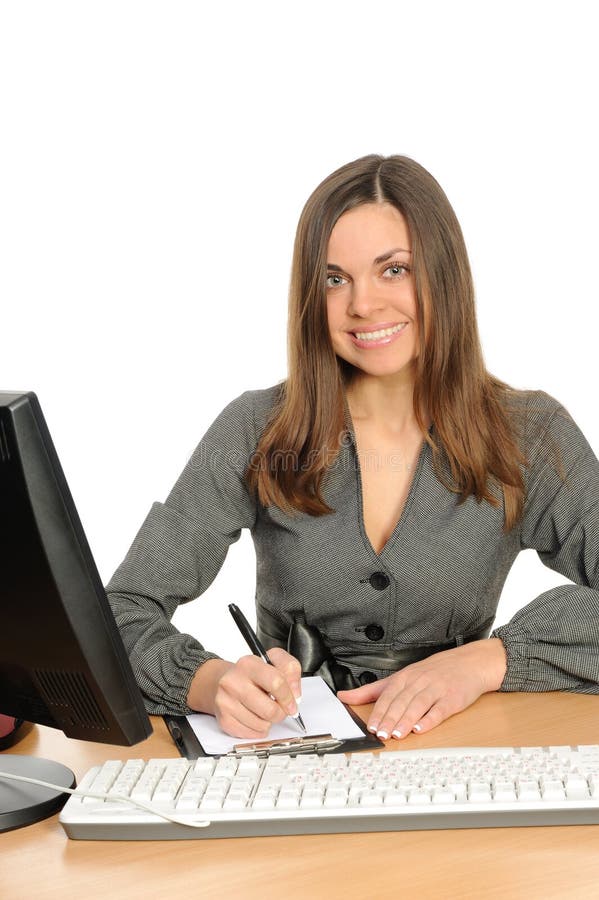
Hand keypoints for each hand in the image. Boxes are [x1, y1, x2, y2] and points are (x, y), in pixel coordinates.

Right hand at [189, 649, 302, 738]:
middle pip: (269, 709)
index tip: (292, 703)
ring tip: (264, 710)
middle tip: (279, 708)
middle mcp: (233, 681)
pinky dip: (258, 729)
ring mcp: (226, 701)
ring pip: (261, 724)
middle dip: (280, 713)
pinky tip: (255, 717)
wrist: (227, 681)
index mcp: (248, 664)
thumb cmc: (253, 673)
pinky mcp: (224, 719)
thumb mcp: (274, 660)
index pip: (276, 682)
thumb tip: (295, 695)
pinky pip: (251, 734)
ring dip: (269, 721)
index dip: (289, 697)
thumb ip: (291, 670)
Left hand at [336, 638, 506, 738]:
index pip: (387, 695)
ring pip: (418, 705)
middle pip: (401, 702)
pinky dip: (430, 720)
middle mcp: (419, 681)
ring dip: (406, 721)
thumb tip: (344, 696)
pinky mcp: (452, 698)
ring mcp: (436, 689)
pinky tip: (421, 728)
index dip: (379, 712)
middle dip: (390, 719)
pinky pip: (440, 710)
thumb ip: (372, 690)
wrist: (469, 663)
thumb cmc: (433, 672)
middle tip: (380, 735)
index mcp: (405, 677)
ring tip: (397, 735)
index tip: (370, 726)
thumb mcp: (401, 677)